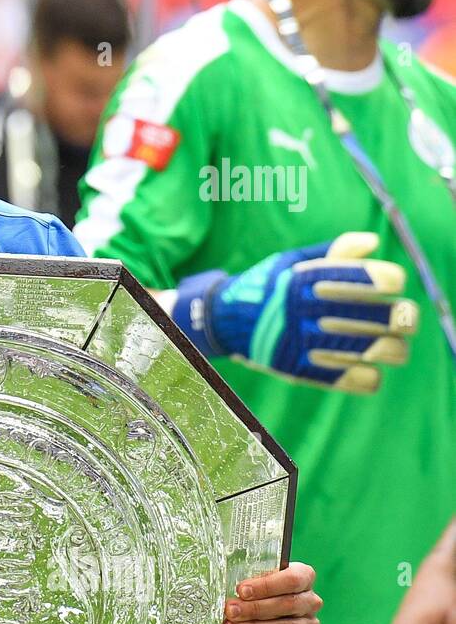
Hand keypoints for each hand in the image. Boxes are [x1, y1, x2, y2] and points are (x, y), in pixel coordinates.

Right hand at [171, 232, 418, 393]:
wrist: (220, 323)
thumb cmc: (264, 288)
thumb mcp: (290, 262)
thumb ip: (332, 253)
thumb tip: (372, 242)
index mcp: (309, 279)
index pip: (373, 279)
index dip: (389, 280)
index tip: (389, 284)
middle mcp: (310, 311)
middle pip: (385, 318)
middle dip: (402, 317)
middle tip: (402, 318)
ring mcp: (306, 344)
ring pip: (379, 351)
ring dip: (394, 349)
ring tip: (390, 346)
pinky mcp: (302, 372)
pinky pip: (358, 380)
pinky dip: (370, 377)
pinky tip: (366, 368)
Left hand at [222, 562, 320, 623]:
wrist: (262, 621)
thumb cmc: (255, 595)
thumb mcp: (252, 583)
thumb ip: (248, 585)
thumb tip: (234, 594)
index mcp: (303, 576)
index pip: (293, 579)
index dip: (266, 586)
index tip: (241, 591)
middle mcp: (311, 600)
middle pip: (288, 604)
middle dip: (254, 609)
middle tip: (231, 611)